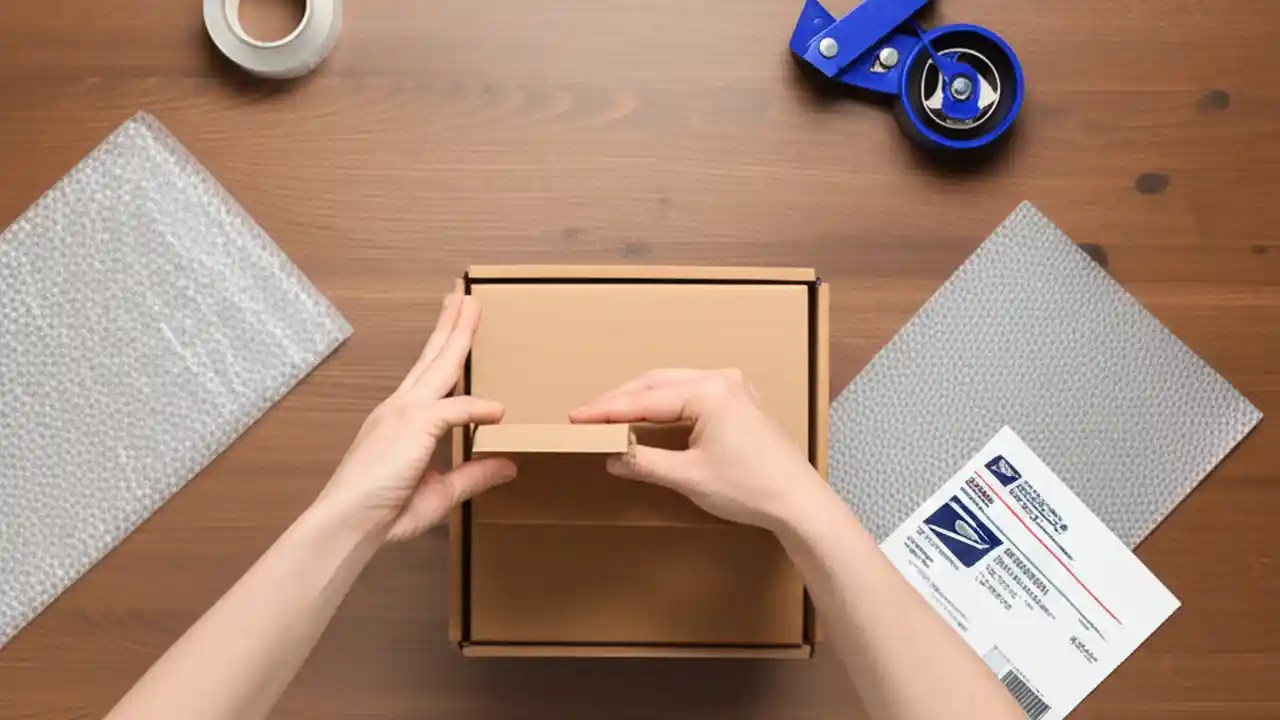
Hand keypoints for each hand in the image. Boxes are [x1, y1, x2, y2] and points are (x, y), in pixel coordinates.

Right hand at [316, 292, 515, 542]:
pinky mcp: (413, 425)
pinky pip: (455, 410)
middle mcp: (400, 407)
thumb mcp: (440, 494)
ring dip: (458, 334)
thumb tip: (508, 464)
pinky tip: (497, 409)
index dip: (442, 352)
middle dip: (450, 325)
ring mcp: (404, 412)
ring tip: (471, 305)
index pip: (426, 376)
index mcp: (400, 420)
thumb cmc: (381, 512)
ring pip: (440, 365)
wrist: (347, 524)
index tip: (453, 331)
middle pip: (432, 357)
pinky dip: (477, 407)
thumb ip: (473, 475)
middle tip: (463, 296)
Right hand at [569, 368, 829, 532]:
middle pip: (657, 383)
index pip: (645, 399)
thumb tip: (611, 456)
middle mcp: (722, 379)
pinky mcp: (741, 401)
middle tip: (586, 416)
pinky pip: (693, 392)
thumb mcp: (688, 477)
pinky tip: (649, 416)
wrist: (798, 502)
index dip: (606, 410)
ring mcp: (735, 387)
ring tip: (610, 416)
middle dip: (620, 400)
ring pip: (674, 385)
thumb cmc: (749, 489)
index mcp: (709, 392)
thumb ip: (644, 462)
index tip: (576, 417)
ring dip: (642, 399)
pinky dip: (666, 403)